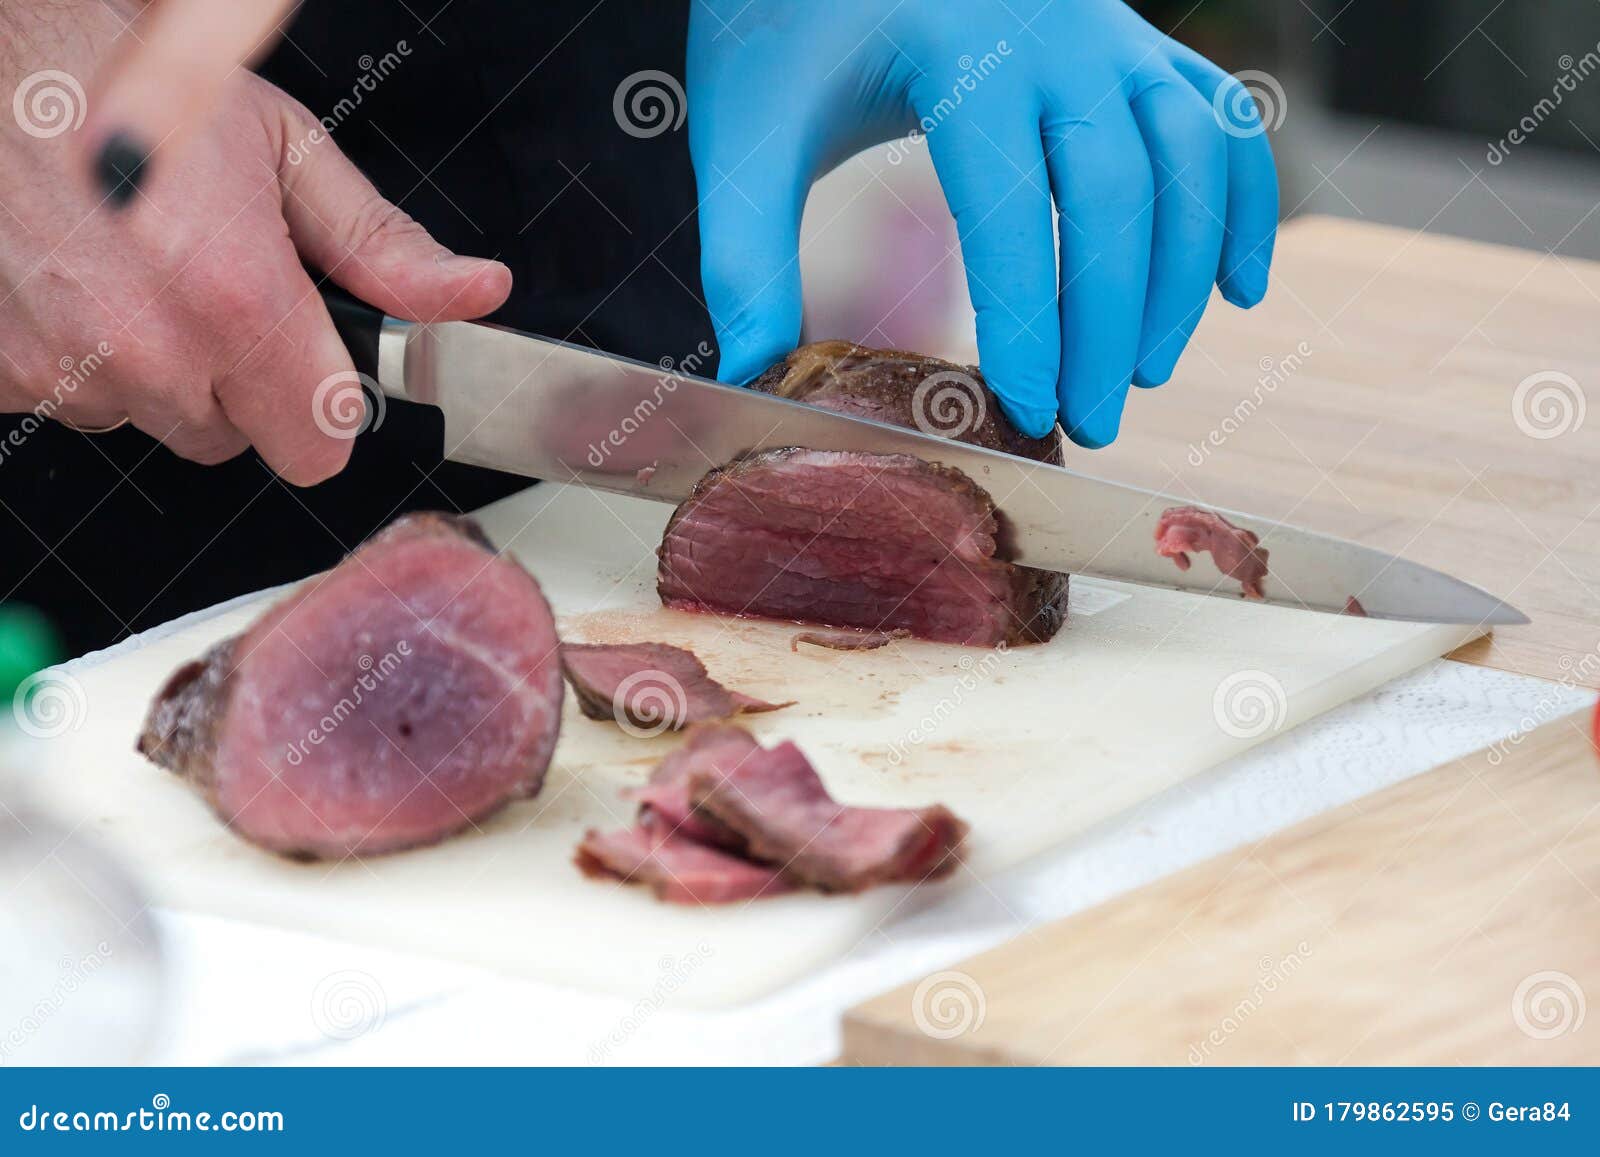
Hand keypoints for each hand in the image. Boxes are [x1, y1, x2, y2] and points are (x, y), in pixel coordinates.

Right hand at [0, 0, 508, 483]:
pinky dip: (82, 358)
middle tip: (211, 288)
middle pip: (234, 438)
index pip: (320, 448)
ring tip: (139, 270)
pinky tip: (83, 281)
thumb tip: (472, 293)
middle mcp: (151, 349)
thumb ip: (383, 247)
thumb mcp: (284, 150)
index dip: (323, 410)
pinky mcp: (4, 371)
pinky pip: (72, 400)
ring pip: (152, 419)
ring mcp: (68, 367)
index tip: (312, 367)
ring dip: (157, 369)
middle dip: (239, 384)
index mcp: (238, 301)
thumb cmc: (128, 86)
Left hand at [689, 0, 1277, 447]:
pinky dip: (1244, 201)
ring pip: (1189, 157)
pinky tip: (1237, 288)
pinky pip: (1221, 119)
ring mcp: (1112, 30)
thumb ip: (745, 252)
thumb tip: (757, 374)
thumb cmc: (785, 24)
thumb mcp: (747, 128)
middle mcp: (1058, 31)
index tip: (1025, 410)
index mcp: (961, 52)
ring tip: (1149, 375)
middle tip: (1090, 424)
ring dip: (1183, 275)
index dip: (1026, 320)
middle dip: (1110, 321)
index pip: (1011, 207)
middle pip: (1118, 192)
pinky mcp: (1138, 39)